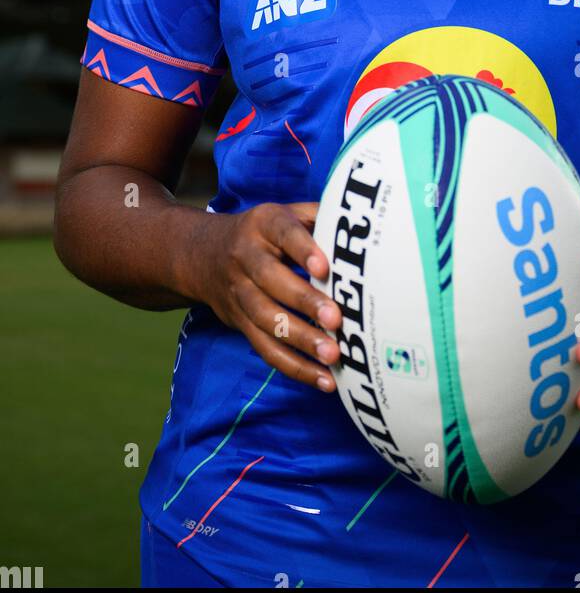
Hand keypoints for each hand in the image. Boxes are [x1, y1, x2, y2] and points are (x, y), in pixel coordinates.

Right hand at [195, 201, 342, 392]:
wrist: (206, 254)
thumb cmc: (266, 234)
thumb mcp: (286, 213)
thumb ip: (319, 216)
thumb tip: (360, 228)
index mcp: (264, 223)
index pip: (284, 233)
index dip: (303, 250)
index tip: (324, 267)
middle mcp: (246, 257)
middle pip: (272, 281)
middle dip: (304, 302)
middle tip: (335, 319)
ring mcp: (239, 292)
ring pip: (266, 319)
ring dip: (300, 340)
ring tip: (332, 355)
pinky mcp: (240, 324)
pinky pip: (265, 348)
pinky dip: (294, 366)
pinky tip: (323, 379)